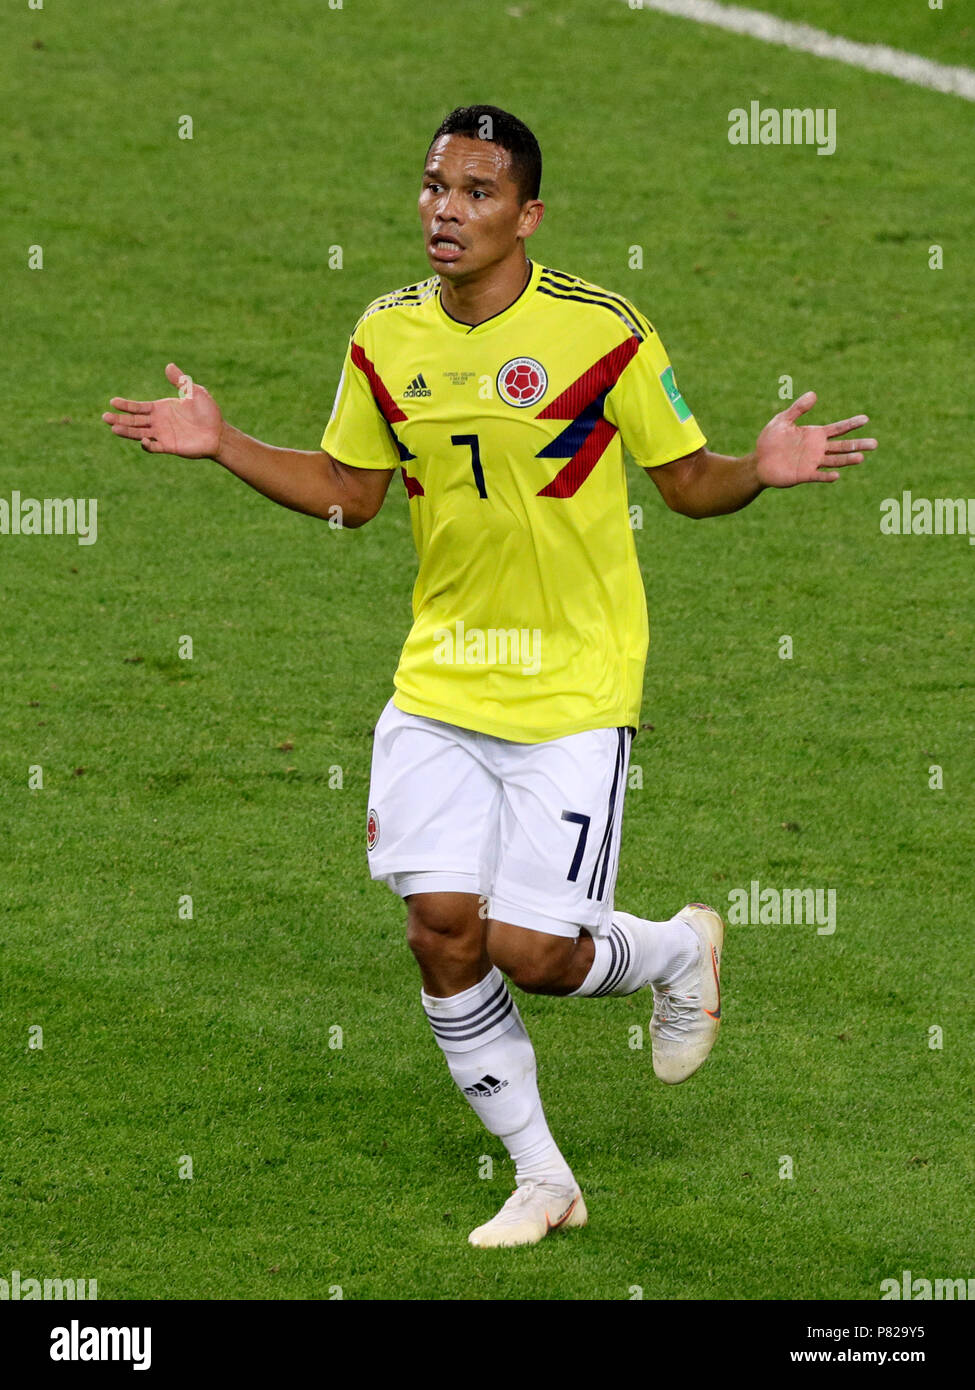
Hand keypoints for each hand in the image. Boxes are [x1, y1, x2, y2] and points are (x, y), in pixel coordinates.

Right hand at [102, 362, 223, 457]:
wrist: (218, 433)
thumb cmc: (208, 412)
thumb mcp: (194, 392)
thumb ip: (181, 381)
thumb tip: (169, 365)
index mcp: (161, 408)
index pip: (138, 407)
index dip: (125, 405)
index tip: (113, 402)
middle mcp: (158, 422)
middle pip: (134, 421)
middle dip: (119, 419)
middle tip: (104, 417)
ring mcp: (162, 435)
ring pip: (139, 433)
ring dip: (126, 432)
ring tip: (113, 429)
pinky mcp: (170, 447)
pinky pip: (154, 447)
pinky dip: (147, 445)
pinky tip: (143, 440)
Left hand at [754, 390, 875, 487]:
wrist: (759, 462)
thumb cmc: (770, 440)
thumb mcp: (782, 420)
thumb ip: (798, 409)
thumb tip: (813, 394)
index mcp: (815, 435)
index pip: (838, 428)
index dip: (851, 424)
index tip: (866, 419)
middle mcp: (818, 449)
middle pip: (842, 446)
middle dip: (858, 444)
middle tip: (875, 443)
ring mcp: (812, 462)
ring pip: (835, 461)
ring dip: (847, 460)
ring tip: (861, 457)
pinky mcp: (803, 475)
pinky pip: (818, 476)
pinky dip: (827, 476)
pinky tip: (836, 475)